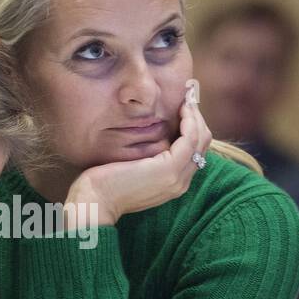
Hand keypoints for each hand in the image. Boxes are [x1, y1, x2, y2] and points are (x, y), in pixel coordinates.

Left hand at [65, 99, 212, 226]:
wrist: (95, 202)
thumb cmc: (105, 184)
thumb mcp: (133, 169)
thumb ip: (148, 158)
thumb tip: (152, 136)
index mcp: (174, 183)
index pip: (195, 151)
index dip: (194, 126)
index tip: (185, 107)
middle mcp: (181, 182)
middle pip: (203, 144)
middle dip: (198, 117)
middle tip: (189, 97)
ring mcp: (177, 177)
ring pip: (200, 139)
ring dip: (195, 115)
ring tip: (187, 98)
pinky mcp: (169, 169)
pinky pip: (190, 139)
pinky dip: (189, 121)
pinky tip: (181, 109)